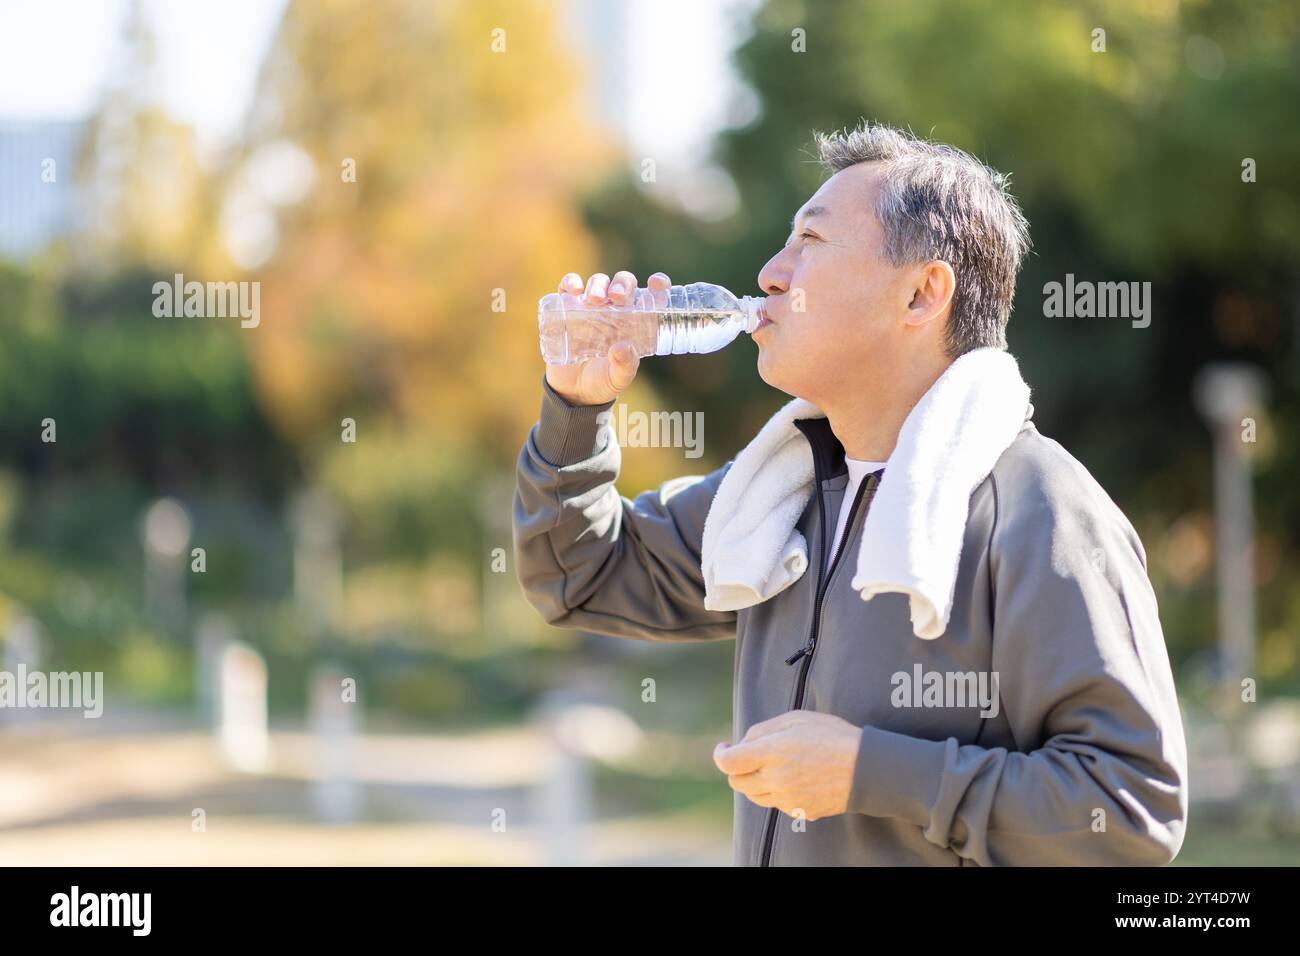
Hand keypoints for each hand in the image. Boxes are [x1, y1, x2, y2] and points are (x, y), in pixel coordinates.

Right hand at [544, 270, 670, 405]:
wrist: (572, 391)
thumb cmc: (603, 381)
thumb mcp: (618, 379)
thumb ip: (624, 366)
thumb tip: (624, 346)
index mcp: (636, 321)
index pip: (651, 295)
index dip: (658, 283)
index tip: (656, 284)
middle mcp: (615, 309)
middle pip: (623, 283)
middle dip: (622, 284)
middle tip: (617, 298)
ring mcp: (591, 307)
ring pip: (599, 282)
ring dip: (598, 284)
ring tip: (595, 300)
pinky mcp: (567, 309)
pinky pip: (568, 288)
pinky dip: (571, 283)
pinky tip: (573, 289)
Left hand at [712, 710, 861, 820]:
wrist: (866, 768)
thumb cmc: (833, 736)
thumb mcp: (796, 719)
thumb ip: (763, 730)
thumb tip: (742, 743)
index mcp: (772, 753)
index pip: (728, 763)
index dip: (721, 754)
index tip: (724, 747)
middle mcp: (776, 779)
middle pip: (737, 783)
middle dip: (737, 768)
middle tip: (749, 755)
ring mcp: (787, 799)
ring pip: (754, 796)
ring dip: (754, 781)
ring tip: (771, 765)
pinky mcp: (799, 812)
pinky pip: (775, 804)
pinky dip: (774, 792)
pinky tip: (791, 777)